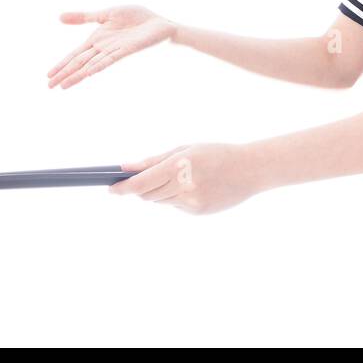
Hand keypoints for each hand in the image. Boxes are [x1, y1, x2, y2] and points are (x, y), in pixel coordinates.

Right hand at [47, 5, 177, 89]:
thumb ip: (84, 17)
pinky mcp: (126, 50)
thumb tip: (59, 17)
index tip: (48, 76)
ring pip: (91, 65)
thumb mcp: (106, 13)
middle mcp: (103, 48)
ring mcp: (113, 51)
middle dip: (64, 74)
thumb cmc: (137, 19)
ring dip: (77, 75)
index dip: (61, 64)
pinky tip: (88, 73)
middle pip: (79, 63)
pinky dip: (98, 66)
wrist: (160, 23)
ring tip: (63, 86)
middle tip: (49, 86)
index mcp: (97, 40)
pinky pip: (109, 60)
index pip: (75, 55)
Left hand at [107, 142, 260, 214]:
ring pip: (161, 201)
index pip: (141, 183)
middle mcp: (183, 187)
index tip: (111, 189)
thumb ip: (155, 160)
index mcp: (178, 166)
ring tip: (178, 177)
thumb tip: (127, 168)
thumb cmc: (216, 153)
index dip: (123, 188)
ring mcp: (191, 203)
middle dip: (140, 188)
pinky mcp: (199, 212)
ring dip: (159, 192)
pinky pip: (176, 206)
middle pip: (147, 194)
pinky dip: (177, 198)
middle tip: (139, 179)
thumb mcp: (185, 149)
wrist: (250, 169)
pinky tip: (195, 187)